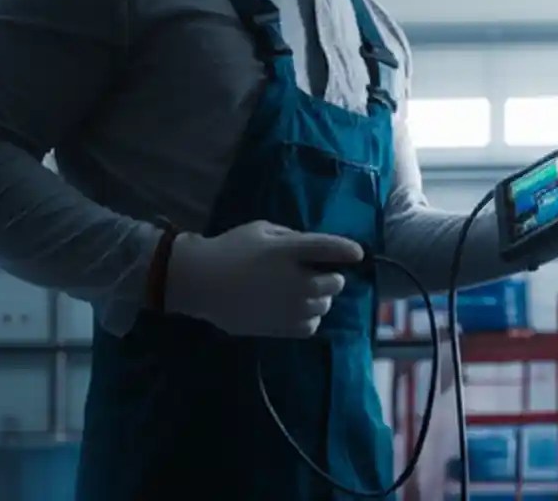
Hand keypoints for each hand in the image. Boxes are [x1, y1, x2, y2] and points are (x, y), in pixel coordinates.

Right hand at [164, 220, 364, 337]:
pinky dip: (309, 318)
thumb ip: (291, 237)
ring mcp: (290, 307)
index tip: (357, 254)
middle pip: (335, 283)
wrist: (200, 282)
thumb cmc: (230, 249)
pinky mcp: (281, 327)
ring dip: (320, 299)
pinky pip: (311, 325)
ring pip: (324, 306)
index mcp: (290, 251)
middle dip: (331, 278)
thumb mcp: (261, 229)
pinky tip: (294, 310)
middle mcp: (296, 280)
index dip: (348, 251)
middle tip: (318, 274)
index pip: (332, 249)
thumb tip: (314, 247)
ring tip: (302, 294)